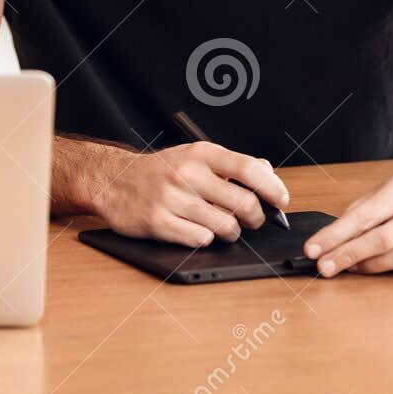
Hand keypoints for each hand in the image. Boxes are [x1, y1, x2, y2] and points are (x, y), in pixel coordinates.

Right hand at [93, 140, 289, 246]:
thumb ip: (231, 164)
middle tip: (251, 221)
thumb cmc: (159, 171)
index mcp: (200, 153)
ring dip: (232, 233)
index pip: (249, 168)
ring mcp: (171, 198)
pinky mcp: (158, 222)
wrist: (111, 181)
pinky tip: (198, 231)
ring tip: (225, 228)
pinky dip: (205, 239)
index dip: (273, 188)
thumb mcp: (193, 157)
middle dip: (255, 218)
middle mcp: (186, 173)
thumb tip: (268, 174)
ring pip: (225, 226)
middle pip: (243, 203)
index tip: (281, 202)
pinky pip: (200, 239)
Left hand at [304, 173, 392, 277]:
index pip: (362, 216)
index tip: (312, 250)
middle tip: (324, 267)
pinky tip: (387, 269)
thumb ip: (356, 216)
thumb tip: (327, 243)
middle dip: (348, 255)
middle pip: (381, 239)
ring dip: (371, 267)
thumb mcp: (379, 195)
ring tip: (351, 267)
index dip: (334, 235)